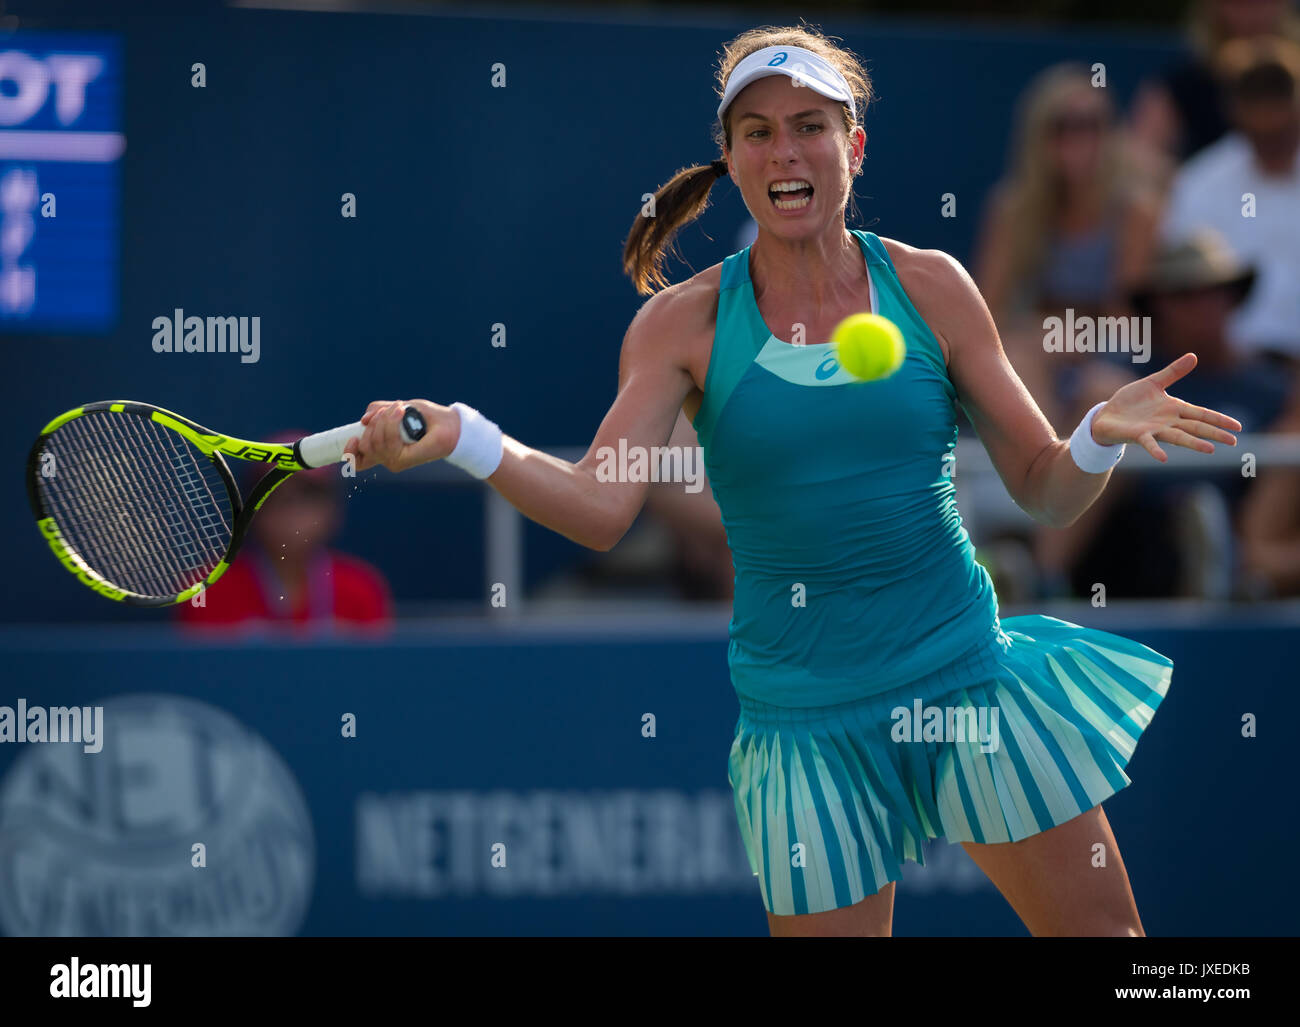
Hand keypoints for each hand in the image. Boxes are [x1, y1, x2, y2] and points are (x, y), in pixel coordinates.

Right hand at [344, 399, 460, 471]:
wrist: (449, 424)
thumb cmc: (426, 417)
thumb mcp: (397, 408)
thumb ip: (378, 412)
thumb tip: (363, 420)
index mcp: (384, 449)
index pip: (358, 460)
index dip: (349, 452)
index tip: (352, 438)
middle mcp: (388, 457)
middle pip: (365, 445)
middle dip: (374, 423)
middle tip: (393, 409)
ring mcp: (395, 460)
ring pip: (374, 442)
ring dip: (384, 420)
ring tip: (400, 408)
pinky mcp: (404, 460)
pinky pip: (388, 441)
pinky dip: (392, 423)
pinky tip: (400, 412)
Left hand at [1091, 353, 1241, 461]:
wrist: (1106, 415)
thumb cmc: (1131, 401)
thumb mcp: (1153, 383)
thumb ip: (1173, 372)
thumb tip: (1194, 355)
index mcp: (1174, 409)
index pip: (1202, 414)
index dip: (1218, 419)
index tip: (1237, 426)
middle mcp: (1168, 422)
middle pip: (1196, 427)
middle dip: (1214, 433)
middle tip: (1234, 442)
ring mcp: (1154, 429)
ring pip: (1178, 437)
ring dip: (1193, 443)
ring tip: (1210, 450)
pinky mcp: (1138, 435)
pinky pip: (1149, 443)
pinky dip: (1155, 450)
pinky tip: (1163, 458)